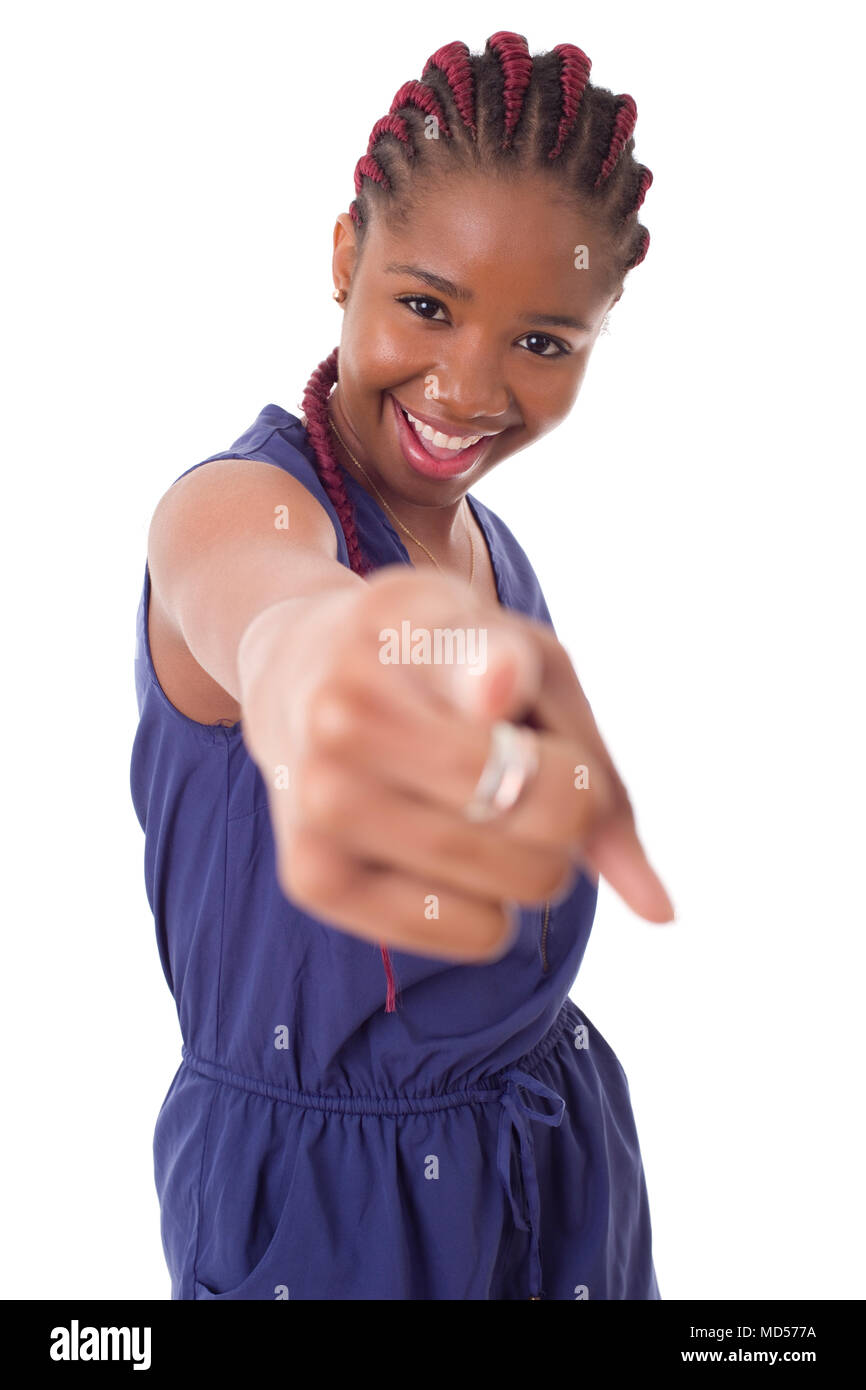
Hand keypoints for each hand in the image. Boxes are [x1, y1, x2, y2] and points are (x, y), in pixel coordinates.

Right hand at [238, 565, 673, 962]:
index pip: (473, 665)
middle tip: (527, 773)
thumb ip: (594, 758)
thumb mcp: (526, 664)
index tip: (502, 680)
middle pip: (547, 808)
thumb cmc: (442, 669)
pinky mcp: (307, 876)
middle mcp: (349, 712)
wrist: (300, 671)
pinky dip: (492, 913)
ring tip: (484, 812)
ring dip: (538, 863)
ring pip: (519, 883)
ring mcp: (320, 797)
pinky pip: (471, 935)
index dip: (495, 677)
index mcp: (410, 630)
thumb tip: (659, 912)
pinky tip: (446, 858)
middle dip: (573, 804)